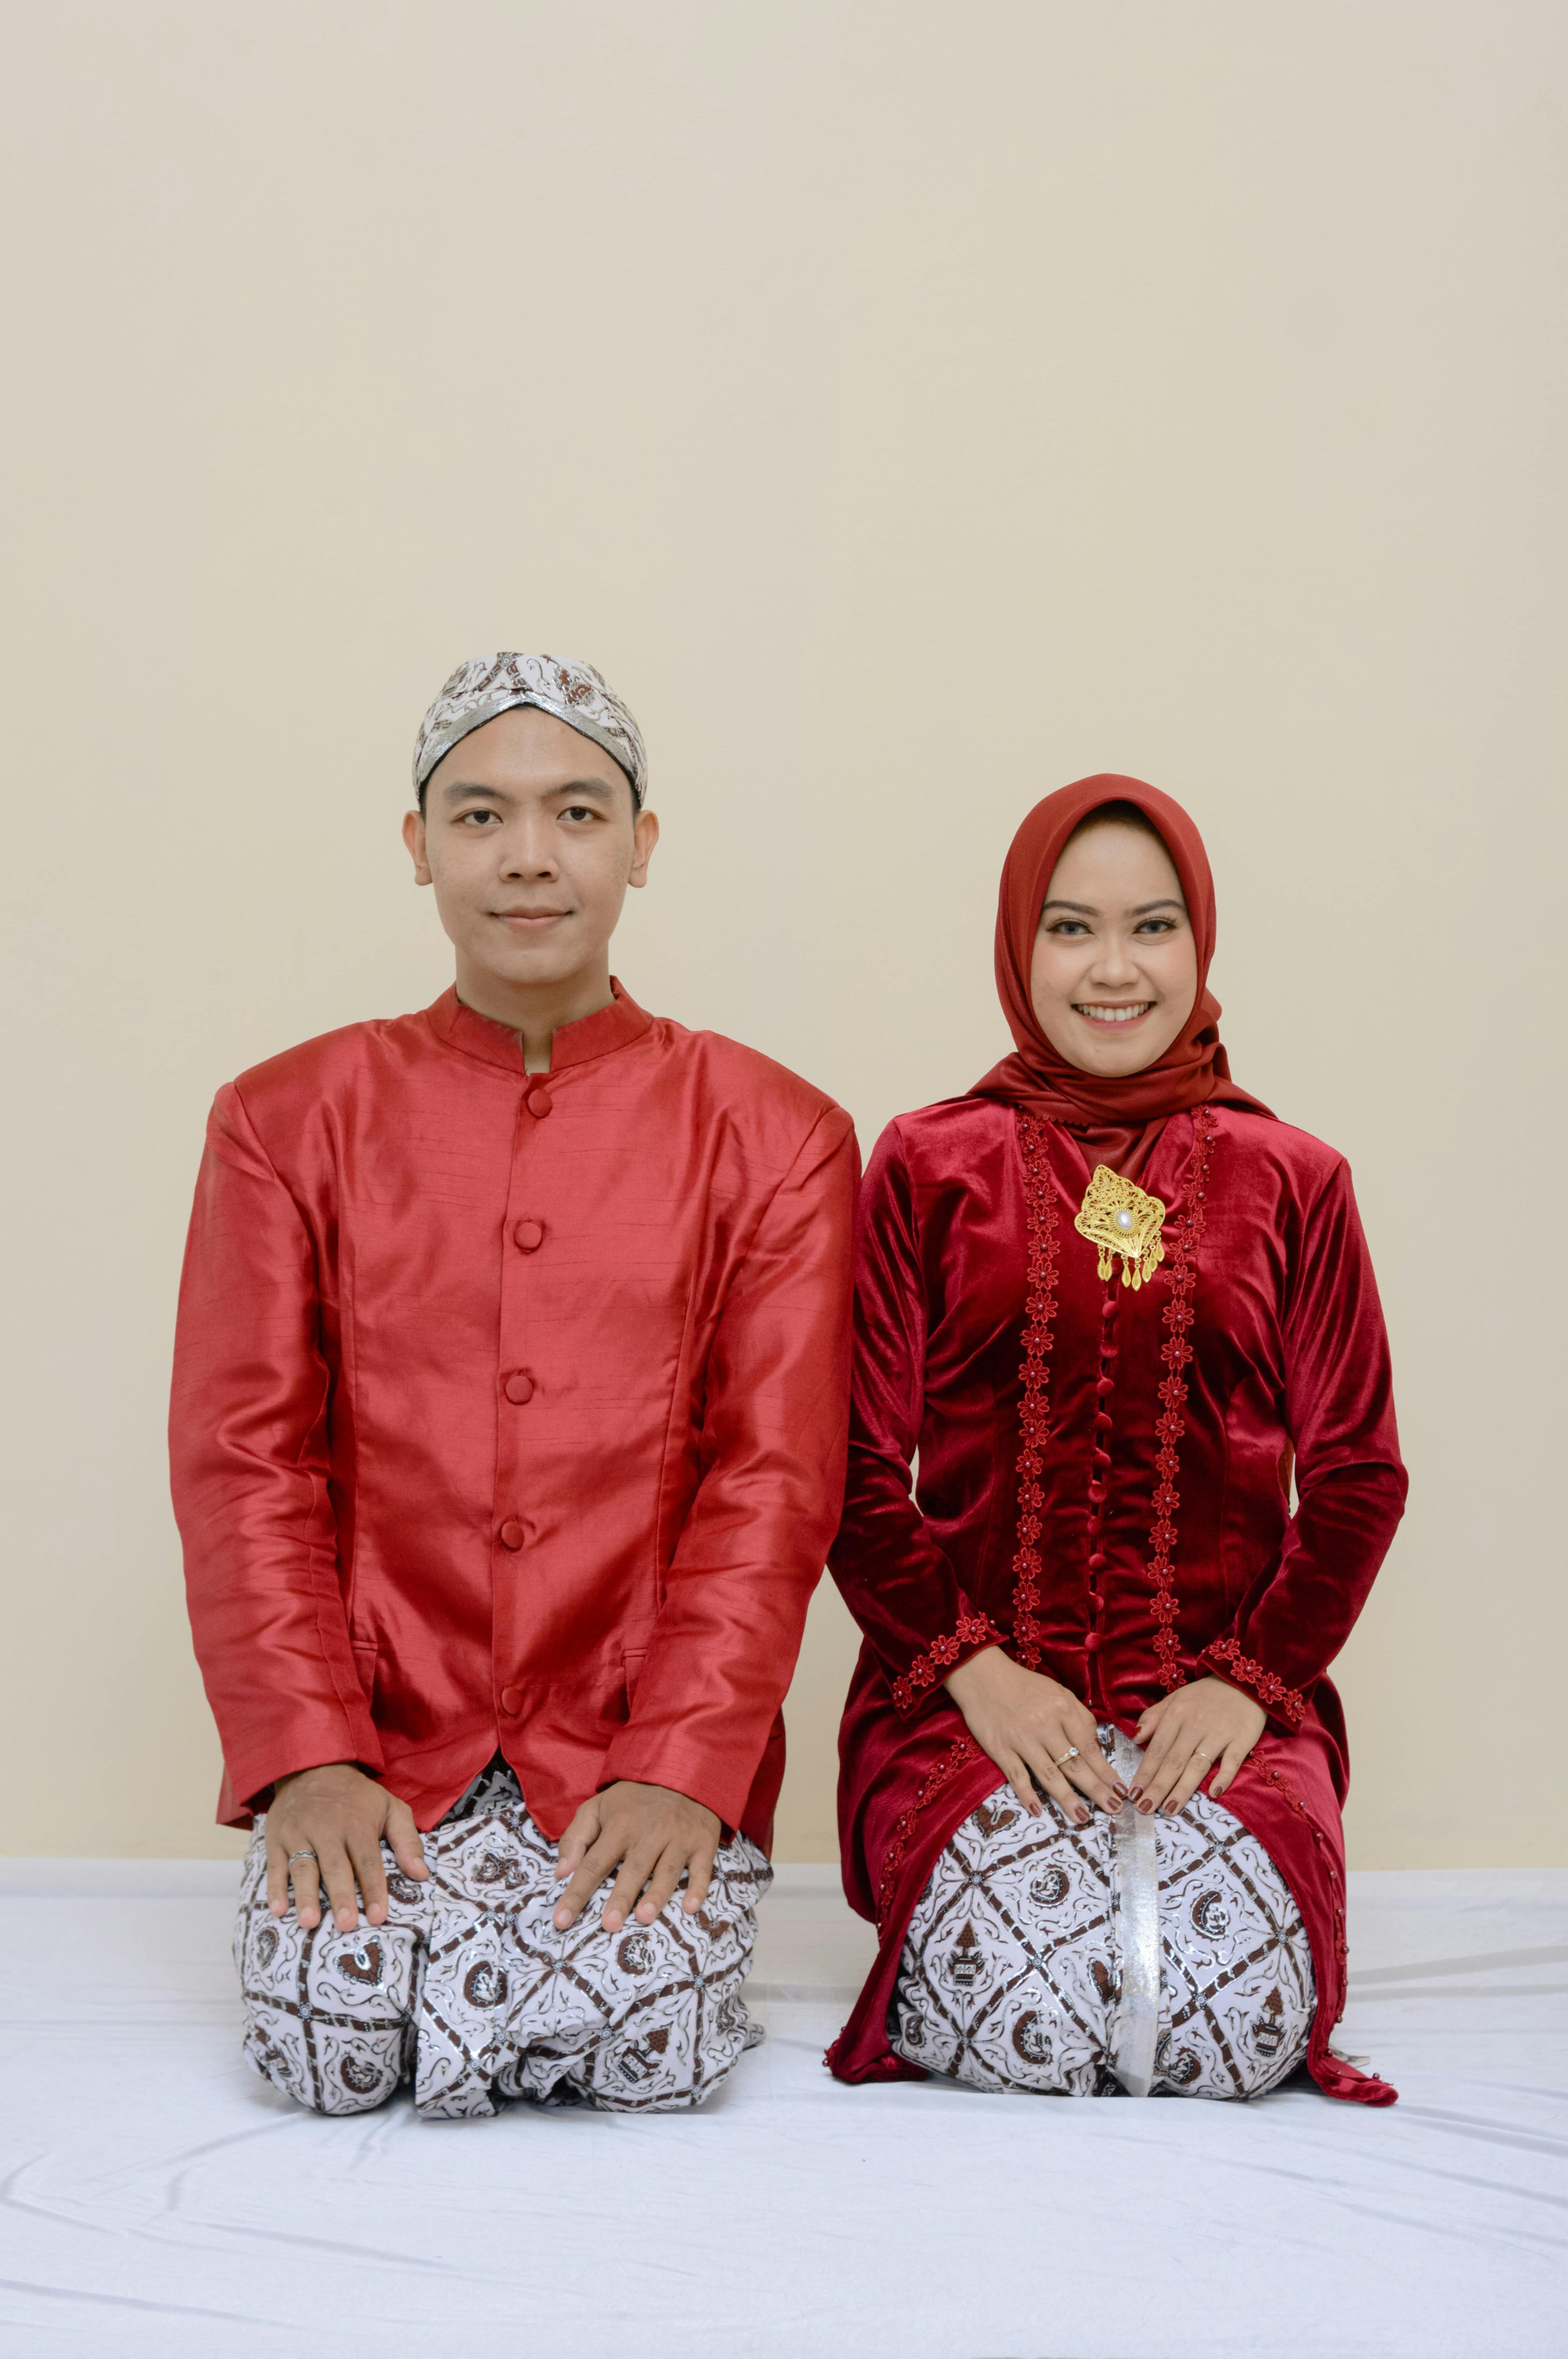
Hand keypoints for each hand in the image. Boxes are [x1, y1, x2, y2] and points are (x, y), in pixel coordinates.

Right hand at [265, 1761, 427, 1932]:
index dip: (373, 1888)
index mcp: (357, 1824)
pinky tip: (278, 1910)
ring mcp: (299, 1834)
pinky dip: (275, 1889)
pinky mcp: (277, 1839)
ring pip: (303, 1868)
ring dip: (306, 1896)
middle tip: (346, 1925)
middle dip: (341, 1896)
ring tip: (310, 1922)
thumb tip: (421, 1874)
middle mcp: (327, 1830)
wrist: (313, 1767)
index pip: (368, 1860)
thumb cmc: (357, 1797)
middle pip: (335, 1866)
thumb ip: (407, 1840)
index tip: (378, 1917)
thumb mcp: (390, 1807)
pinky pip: (275, 1865)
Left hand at [551, 1780, 721, 1933]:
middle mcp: (649, 1833)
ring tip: (644, 1918)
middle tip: (609, 1925)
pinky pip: (703, 1868)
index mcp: (619, 1826)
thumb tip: (560, 1873)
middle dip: (621, 1897)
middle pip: (633, 1869)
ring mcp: (679, 1839)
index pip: (594, 1863)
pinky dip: (699, 1888)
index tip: (561, 1921)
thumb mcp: (597, 1807)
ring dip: (657, 1894)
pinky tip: (691, 1907)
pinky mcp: (703, 1843)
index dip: (577, 1892)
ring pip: (668, 1870)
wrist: (681, 1774)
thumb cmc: (633, 1801)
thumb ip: (575, 1838)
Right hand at [943, 1647, 1126, 1822]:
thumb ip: (1080, 1717)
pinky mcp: (1000, 1748)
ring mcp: (1021, 1739)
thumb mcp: (1058, 1692)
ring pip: (1048, 1774)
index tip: (1121, 1789)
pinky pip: (1016, 1775)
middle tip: (1114, 1809)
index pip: (1089, 1747)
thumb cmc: (1025, 1686)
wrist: (983, 1676)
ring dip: (1067, 1798)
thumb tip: (1094, 1746)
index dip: (1105, 1771)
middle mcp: (1044, 1725)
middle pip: (1074, 1764)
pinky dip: (1027, 1794)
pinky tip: (1038, 1810)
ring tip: (1083, 1817)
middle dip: (1096, 1789)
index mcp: (1062, 1709)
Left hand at [1132, 1676, 1264, 1813]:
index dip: (1144, 1772)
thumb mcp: (1175, 1698)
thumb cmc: (1205, 1695)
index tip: (1132, 1793)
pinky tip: (1214, 1793)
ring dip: (1183, 1788)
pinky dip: (1223, 1776)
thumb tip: (1135, 1737)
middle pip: (1174, 1761)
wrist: (1244, 1683)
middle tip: (1145, 1808)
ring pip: (1198, 1764)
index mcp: (1177, 1715)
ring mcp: (1219, 1733)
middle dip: (1157, 1787)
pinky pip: (1232, 1761)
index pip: (1157, 1749)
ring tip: (1170, 1808)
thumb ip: (1154, 1717)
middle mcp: (1195, 1725)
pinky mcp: (1241, 1739)